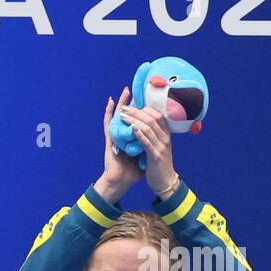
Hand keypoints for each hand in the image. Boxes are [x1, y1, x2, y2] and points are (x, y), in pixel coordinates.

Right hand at [93, 87, 144, 204]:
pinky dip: (109, 113)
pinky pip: (109, 124)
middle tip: (134, 89)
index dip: (142, 111)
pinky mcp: (110, 140)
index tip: (146, 101)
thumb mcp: (146, 157)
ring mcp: (116, 137)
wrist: (121, 181)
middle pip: (129, 116)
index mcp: (134, 140)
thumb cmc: (133, 172)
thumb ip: (151, 149)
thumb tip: (162, 146)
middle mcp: (124, 137)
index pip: (139, 122)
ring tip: (124, 90)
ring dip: (121, 103)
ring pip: (118, 116)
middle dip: (132, 103)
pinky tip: (111, 103)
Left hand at [120, 102, 178, 195]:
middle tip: (124, 107)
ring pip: (148, 128)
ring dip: (134, 120)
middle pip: (152, 118)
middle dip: (137, 111)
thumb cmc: (159, 165)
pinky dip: (139, 134)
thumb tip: (143, 125)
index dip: (145, 108)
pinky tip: (131, 129)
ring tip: (122, 116)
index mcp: (166, 134)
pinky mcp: (155, 156)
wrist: (165, 182)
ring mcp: (161, 146)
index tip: (132, 104)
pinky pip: (147, 142)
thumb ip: (154, 136)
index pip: (157, 115)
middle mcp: (165, 138)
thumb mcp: (159, 147)